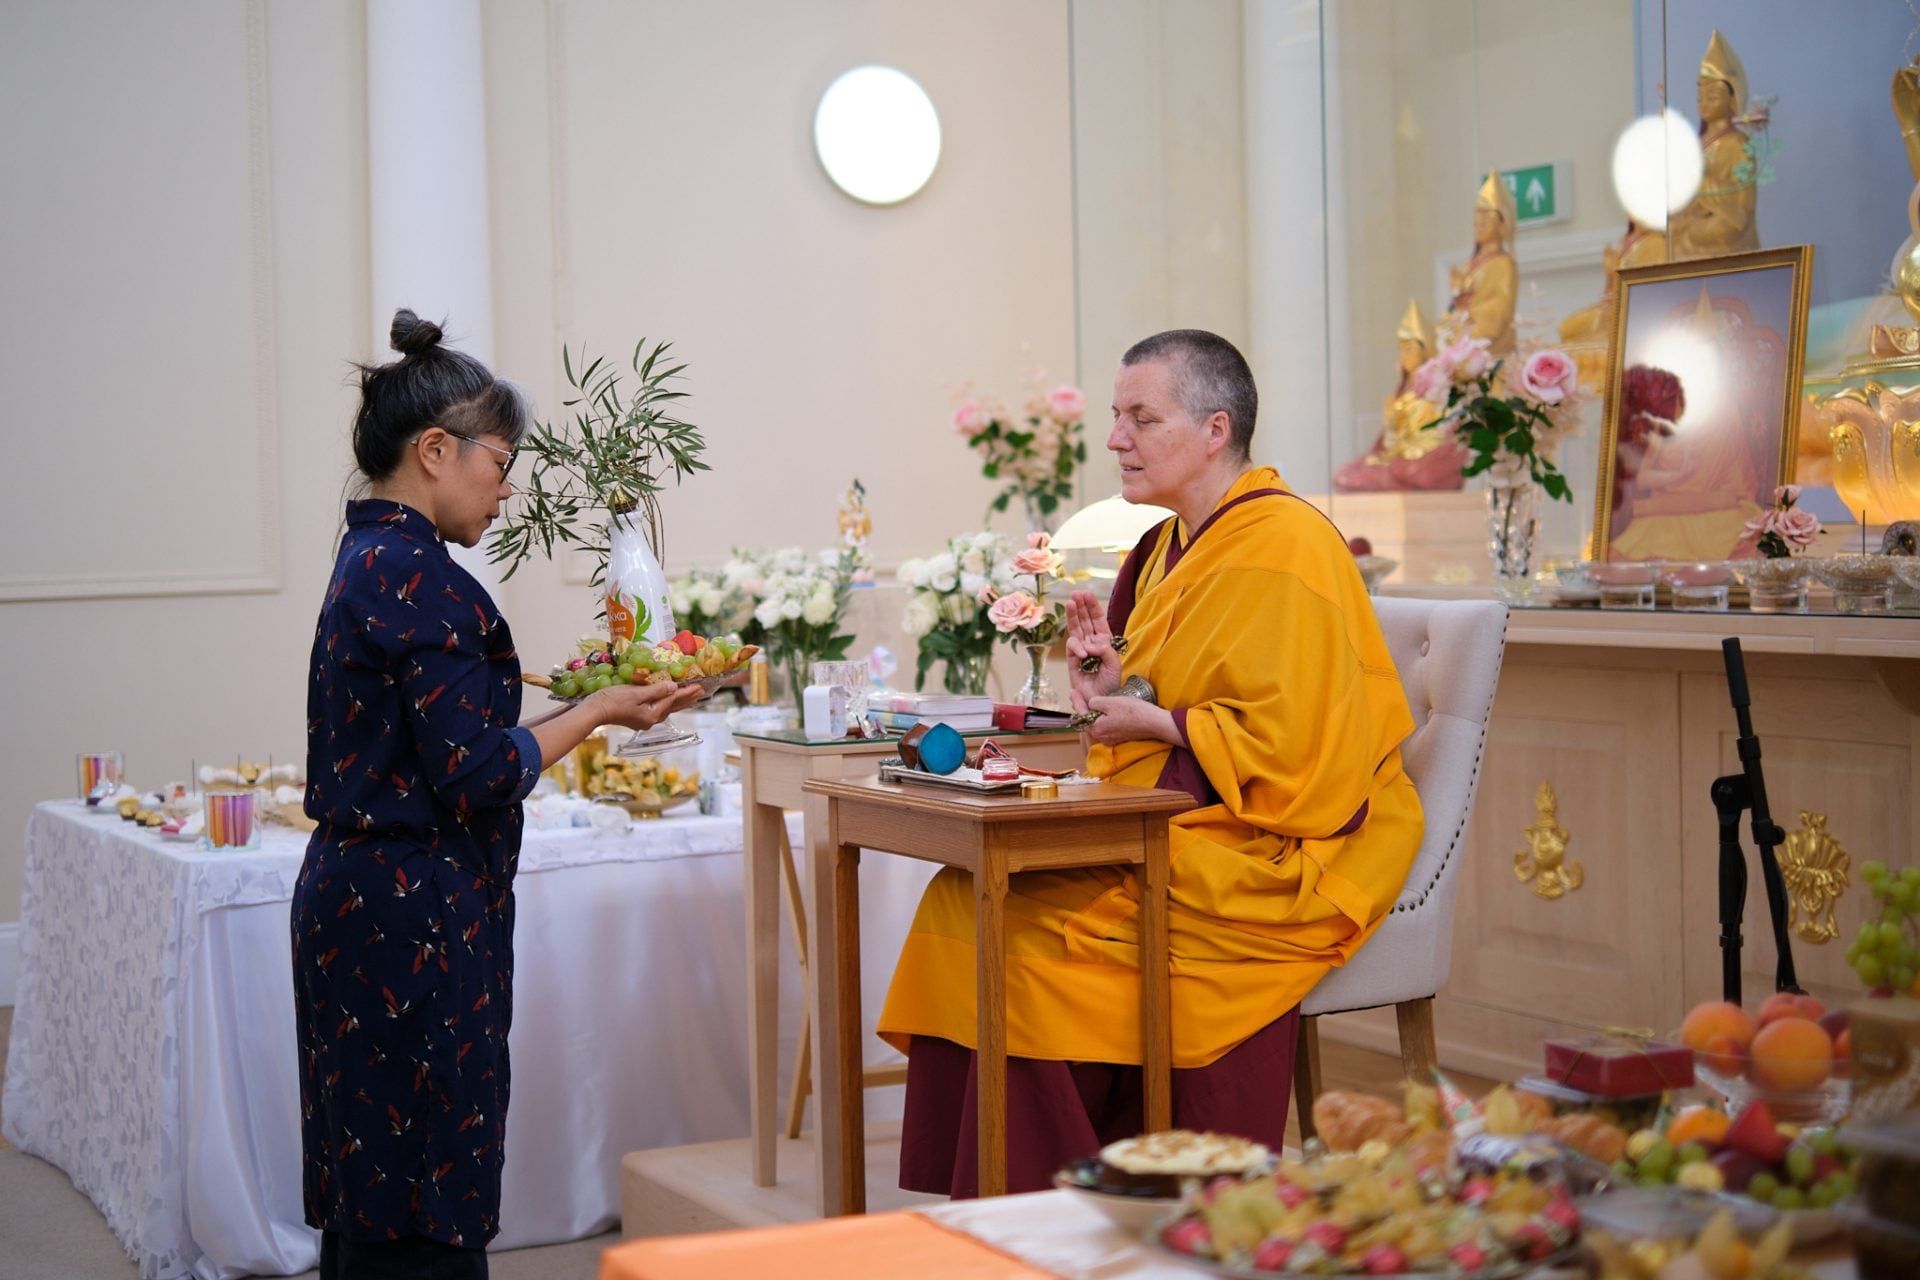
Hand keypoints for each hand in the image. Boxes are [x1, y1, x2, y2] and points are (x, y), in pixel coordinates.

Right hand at [589, 681, 707, 730]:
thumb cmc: (614, 700)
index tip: (700, 685)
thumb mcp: (636, 693)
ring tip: (690, 697)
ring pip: (667, 709)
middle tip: (701, 692)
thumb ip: (656, 690)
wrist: (595, 711)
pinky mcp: (638, 718)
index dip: (687, 691)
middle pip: (674, 707)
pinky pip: (659, 709)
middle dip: (687, 698)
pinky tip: (668, 702)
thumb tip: (674, 687)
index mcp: (653, 714)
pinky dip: (668, 703)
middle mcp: (652, 720)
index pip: (674, 699)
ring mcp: (645, 720)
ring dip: (679, 702)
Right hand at [1065, 590, 1120, 707]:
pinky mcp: (1072, 662)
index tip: (1087, 594)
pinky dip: (1076, 647)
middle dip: (1080, 606)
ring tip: (1070, 604)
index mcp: (1104, 642)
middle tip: (1075, 594)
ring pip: (1075, 630)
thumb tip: (1089, 645)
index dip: (1092, 607)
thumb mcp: (1115, 664)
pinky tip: (1083, 652)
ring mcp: (1081, 651)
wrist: (1102, 701)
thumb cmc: (1111, 684)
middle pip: (1085, 621)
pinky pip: (1072, 648)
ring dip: (1073, 616)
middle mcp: (1092, 644)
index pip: (1098, 620)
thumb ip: (1105, 650)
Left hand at [1081, 694, 1175, 747]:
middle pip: (1088, 720)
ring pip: (1097, 723)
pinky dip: (1103, 717)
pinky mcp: (1119, 737)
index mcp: (1096, 728)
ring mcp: (1110, 738)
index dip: (1076, 700)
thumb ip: (1095, 702)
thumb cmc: (1133, 711)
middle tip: (1078, 695)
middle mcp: (1101, 737)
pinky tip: (1105, 709)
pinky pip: (1107, 726)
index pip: (1081, 713)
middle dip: (1083, 707)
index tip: (1072, 690)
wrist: (1153, 723)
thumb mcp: (1110, 701)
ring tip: (1090, 700)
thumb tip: (1090, 703)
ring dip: (1094, 712)